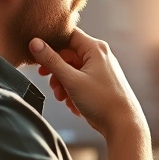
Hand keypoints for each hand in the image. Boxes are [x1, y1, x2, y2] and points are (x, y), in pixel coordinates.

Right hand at [30, 28, 145, 138]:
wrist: (123, 124)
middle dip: (56, 70)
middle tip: (49, 80)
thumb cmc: (102, 101)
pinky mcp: (101, 83)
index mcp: (95, 48)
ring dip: (63, 83)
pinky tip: (73, 103)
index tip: (38, 55)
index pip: (67, 35)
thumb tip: (34, 43)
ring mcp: (101, 70)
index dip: (51, 43)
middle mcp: (100, 55)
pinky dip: (73, 91)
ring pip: (73, 70)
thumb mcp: (71, 80)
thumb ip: (52, 61)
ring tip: (62, 97)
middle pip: (68, 55)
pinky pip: (81, 81)